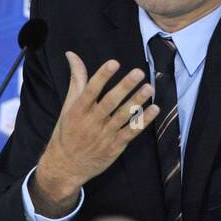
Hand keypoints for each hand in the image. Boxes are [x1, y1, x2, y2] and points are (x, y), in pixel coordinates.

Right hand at [31, 53, 157, 214]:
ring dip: (137, 101)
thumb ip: (76, 80)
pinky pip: (131, 132)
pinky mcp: (115, 146)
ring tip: (148, 88)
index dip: (102, 76)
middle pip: (110, 102)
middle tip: (138, 72)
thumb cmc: (67, 132)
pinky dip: (143, 121)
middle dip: (124, 87)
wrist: (66, 166)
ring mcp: (104, 135)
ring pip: (123, 116)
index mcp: (78, 111)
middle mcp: (91, 122)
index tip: (114, 63)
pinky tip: (154, 109)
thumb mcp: (68, 107)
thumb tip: (72, 55)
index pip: (91, 90)